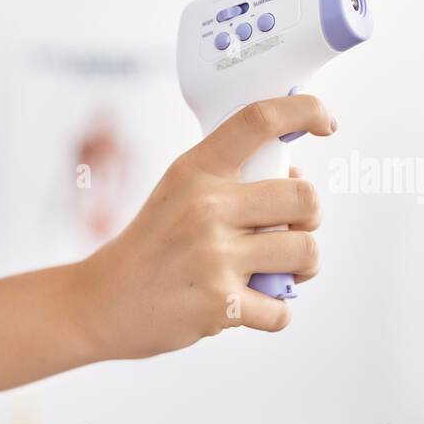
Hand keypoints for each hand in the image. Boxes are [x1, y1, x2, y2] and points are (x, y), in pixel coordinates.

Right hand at [77, 94, 337, 359]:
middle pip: (305, 198)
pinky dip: (275, 313)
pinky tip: (252, 308)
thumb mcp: (176, 195)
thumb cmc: (149, 250)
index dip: (305, 110)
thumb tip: (294, 180)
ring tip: (279, 273)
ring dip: (303, 268)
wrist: (99, 304)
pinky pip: (282, 309)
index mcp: (195, 171)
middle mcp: (206, 208)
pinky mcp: (220, 305)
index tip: (325, 122)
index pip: (259, 120)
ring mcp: (214, 257)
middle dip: (311, 219)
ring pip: (305, 253)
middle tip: (292, 232)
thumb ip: (229, 182)